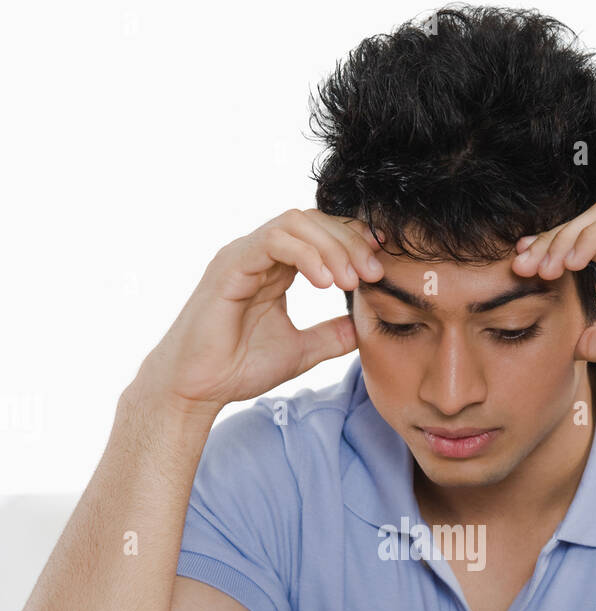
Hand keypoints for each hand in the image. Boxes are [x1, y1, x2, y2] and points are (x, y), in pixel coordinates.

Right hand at [138, 208, 383, 414]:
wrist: (197, 389)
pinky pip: (273, 241)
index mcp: (275, 268)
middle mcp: (259, 254)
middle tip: (374, 273)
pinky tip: (326, 283)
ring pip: (295, 223)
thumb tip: (363, 328)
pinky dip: (305, 256)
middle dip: (350, 242)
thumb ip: (330, 336)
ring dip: (332, 247)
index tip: (381, 265)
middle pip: (313, 221)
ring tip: (352, 281)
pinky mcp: (230, 266)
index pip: (320, 236)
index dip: (354, 242)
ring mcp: (243, 256)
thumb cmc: (237, 368)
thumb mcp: (300, 351)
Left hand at [512, 199, 595, 403]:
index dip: (555, 247)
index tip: (524, 267)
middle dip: (552, 239)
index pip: (592, 239)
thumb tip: (573, 341)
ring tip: (544, 268)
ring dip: (567, 237)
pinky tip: (570, 263)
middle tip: (522, 265)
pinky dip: (591, 238)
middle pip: (593, 220)